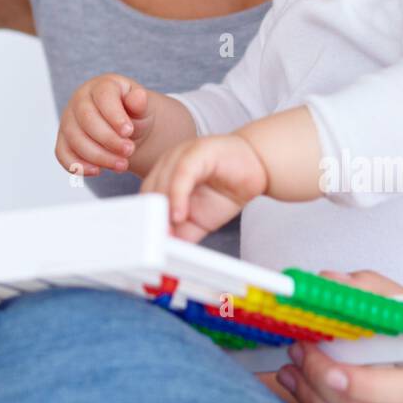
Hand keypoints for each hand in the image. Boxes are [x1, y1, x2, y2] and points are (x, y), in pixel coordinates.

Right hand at [56, 73, 154, 176]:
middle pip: (87, 119)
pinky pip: (63, 153)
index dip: (114, 115)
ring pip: (75, 139)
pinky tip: (98, 171)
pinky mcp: (63, 140)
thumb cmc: (133, 114)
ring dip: (98, 156)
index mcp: (101, 86)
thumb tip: (139, 97)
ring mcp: (68, 120)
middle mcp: (80, 100)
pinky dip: (78, 165)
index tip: (128, 132)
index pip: (103, 96)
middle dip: (109, 139)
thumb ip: (140, 103)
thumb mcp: (142, 107)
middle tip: (130, 151)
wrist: (125, 130)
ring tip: (122, 165)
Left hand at [140, 133, 266, 242]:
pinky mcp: (198, 151)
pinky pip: (182, 175)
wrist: (257, 169)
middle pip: (149, 190)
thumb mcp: (201, 221)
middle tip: (153, 241)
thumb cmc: (227, 191)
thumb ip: (183, 234)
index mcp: (165, 177)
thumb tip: (165, 251)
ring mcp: (182, 154)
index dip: (145, 219)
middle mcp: (169, 163)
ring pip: (162, 182)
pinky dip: (177, 196)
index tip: (146, 241)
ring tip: (166, 233)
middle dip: (150, 218)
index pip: (145, 197)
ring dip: (162, 210)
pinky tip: (179, 215)